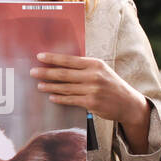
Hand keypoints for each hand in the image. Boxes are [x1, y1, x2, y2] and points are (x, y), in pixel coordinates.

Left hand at [32, 49, 148, 121]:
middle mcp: (93, 75)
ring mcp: (92, 90)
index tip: (39, 56)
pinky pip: (71, 100)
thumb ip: (84, 67)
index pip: (69, 60)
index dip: (53, 58)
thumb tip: (61, 64)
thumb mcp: (101, 71)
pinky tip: (51, 97)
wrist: (128, 103)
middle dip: (46, 72)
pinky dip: (60, 98)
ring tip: (39, 85)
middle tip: (32, 71)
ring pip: (65, 88)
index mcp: (95, 64)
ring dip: (50, 86)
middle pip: (64, 74)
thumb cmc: (111, 85)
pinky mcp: (91, 103)